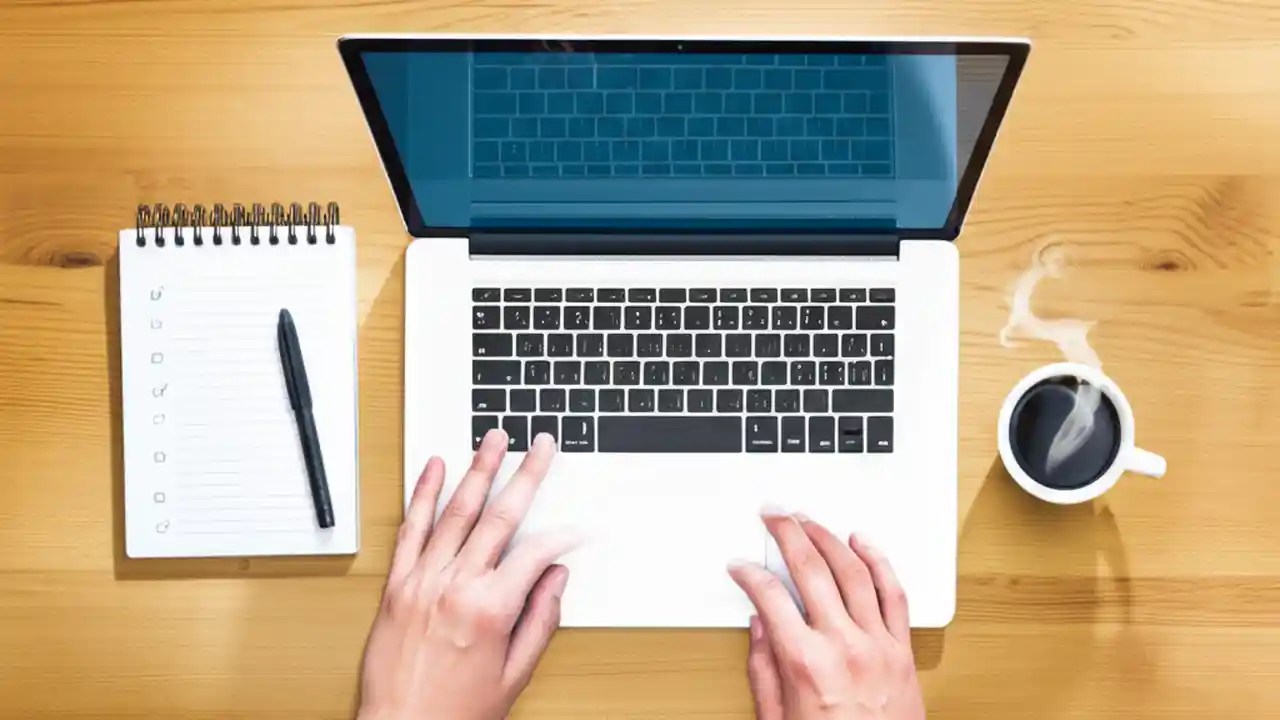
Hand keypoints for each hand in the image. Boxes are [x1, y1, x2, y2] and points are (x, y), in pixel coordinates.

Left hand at [358, 430, 576, 719]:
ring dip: (477, 472)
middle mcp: (456, 586)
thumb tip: (555, 578)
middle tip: (539, 446)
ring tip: (492, 441)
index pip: (536, 552)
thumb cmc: (455, 714)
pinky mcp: (396, 586)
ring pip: (455, 513)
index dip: (562, 536)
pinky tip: (434, 470)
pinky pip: (411, 530)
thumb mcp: (515, 674)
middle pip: (499, 517)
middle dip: (524, 476)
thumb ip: (540, 620)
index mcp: (490, 609)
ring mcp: (422, 581)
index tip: (576, 529)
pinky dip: (422, 496)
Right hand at [728, 512, 923, 719]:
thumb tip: (760, 628)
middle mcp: (843, 646)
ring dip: (828, 537)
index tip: (740, 567)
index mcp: (806, 664)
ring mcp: (877, 645)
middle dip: (787, 533)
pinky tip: (863, 543)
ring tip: (810, 520)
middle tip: (773, 515)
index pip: (770, 597)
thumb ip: (765, 670)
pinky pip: (893, 594)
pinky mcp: (902, 651)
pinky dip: (879, 561)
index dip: (748, 574)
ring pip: (853, 570)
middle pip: (811, 568)